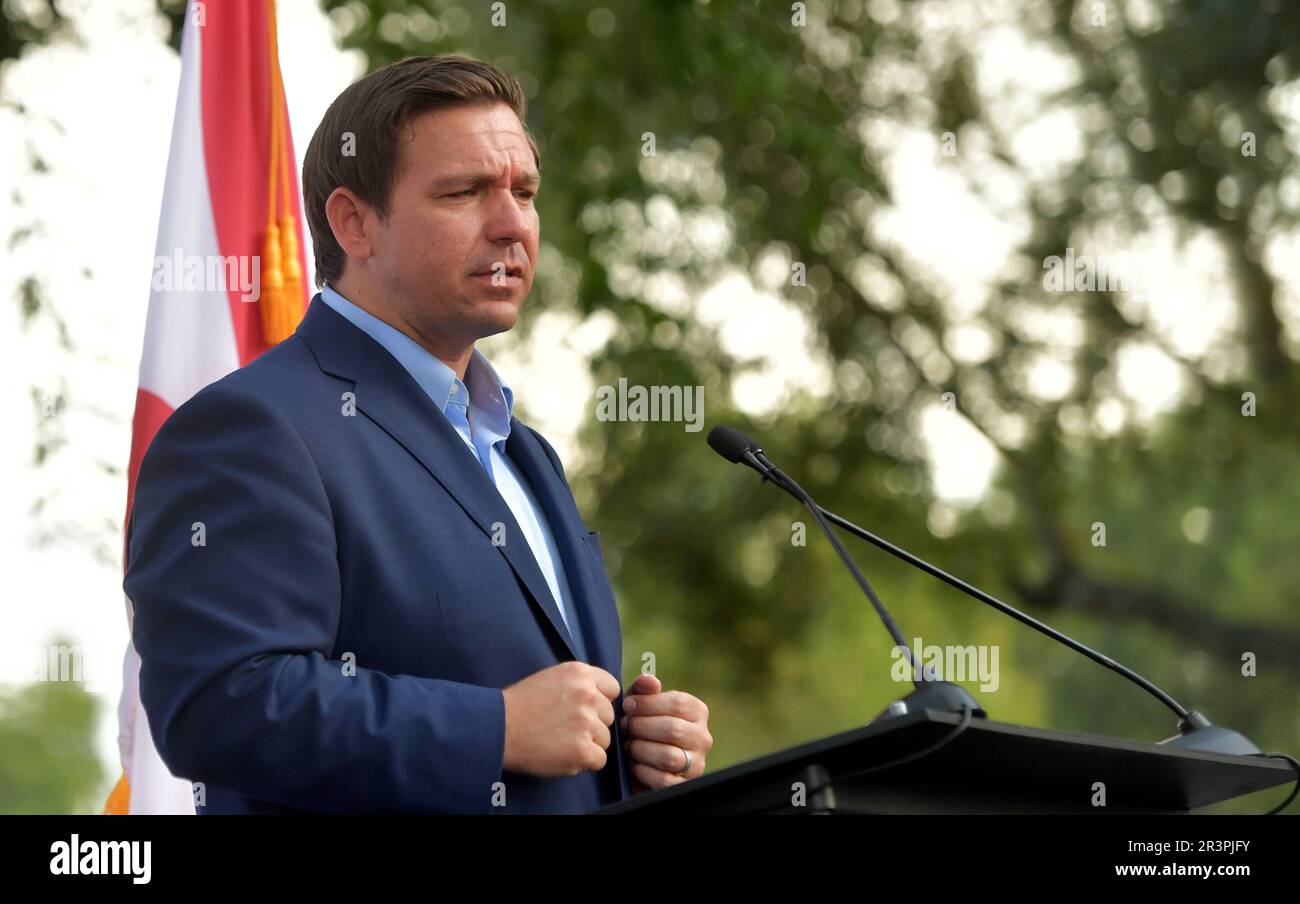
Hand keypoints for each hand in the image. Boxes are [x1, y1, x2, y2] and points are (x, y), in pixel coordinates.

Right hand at [501, 661, 620, 777]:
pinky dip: (584, 762)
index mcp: (580, 673)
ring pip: (604, 739)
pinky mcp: (582, 749)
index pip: (612, 688)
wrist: (498, 728)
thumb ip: (579, 684)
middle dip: (593, 725)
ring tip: (560, 742)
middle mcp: (588, 695)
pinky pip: (599, 760)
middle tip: (565, 729)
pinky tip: (563, 755)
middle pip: (609, 716)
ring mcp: (586, 722)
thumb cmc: (520, 705)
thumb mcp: (552, 678)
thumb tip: (602, 699)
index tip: (585, 710)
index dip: (600, 702)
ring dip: (588, 744)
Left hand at [620, 674, 711, 791]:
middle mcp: (702, 737)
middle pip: (672, 729)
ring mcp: (697, 763)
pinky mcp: (685, 785)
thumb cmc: (643, 726)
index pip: (678, 703)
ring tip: (629, 746)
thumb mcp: (641, 705)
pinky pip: (663, 780)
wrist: (643, 763)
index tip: (627, 706)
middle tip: (624, 727)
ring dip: (640, 750)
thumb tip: (649, 680)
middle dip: (641, 727)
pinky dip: (643, 772)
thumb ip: (643, 690)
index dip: (648, 704)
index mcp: (697, 712)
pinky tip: (633, 765)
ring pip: (668, 756)